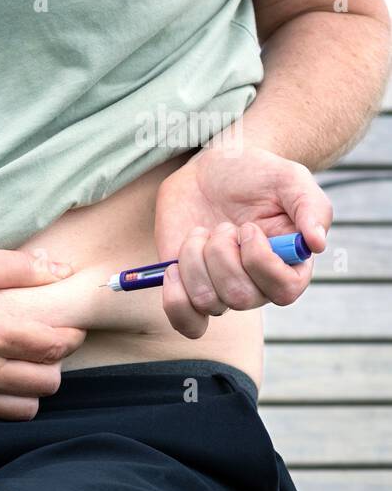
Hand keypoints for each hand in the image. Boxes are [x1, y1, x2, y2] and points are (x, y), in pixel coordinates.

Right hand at [0, 249, 85, 419]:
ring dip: (28, 390)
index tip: (67, 328)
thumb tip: (60, 270)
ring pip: (22, 411)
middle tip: (41, 346)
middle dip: (53, 364)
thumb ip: (17, 268)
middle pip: (46, 384)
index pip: (55, 347)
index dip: (71, 337)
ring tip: (17, 368)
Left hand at [154, 145, 330, 338]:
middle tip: (223, 226)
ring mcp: (221, 288)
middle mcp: (257, 285)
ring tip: (200, 233)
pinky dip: (174, 299)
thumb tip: (317, 244)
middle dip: (222, 253)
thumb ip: (312, 207)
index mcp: (289, 265)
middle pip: (239, 297)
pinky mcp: (189, 288)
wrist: (210, 171)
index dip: (260, 262)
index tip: (247, 228)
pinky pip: (185, 320)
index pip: (285, 291)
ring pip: (207, 301)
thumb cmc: (256, 176)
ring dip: (194, 260)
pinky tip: (172, 268)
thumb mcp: (290, 179)